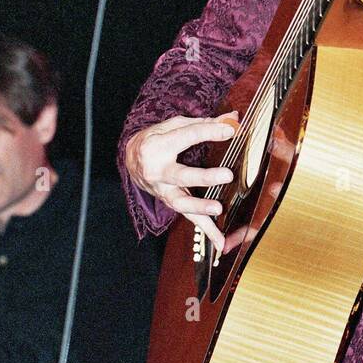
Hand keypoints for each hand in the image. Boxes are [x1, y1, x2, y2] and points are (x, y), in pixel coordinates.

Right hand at [124, 112, 239, 259]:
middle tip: (226, 175)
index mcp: (158, 145)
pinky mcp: (169, 203)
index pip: (187, 137)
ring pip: (181, 202)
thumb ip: (203, 123)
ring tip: (218, 208)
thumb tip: (233, 119)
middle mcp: (157, 171)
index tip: (231, 130)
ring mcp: (162, 190)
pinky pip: (188, 218)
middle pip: (181, 175)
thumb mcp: (174, 125)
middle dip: (203, 177)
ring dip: (200, 207)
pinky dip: (206, 231)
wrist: (130, 159)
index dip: (210, 132)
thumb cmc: (156, 139)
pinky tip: (220, 242)